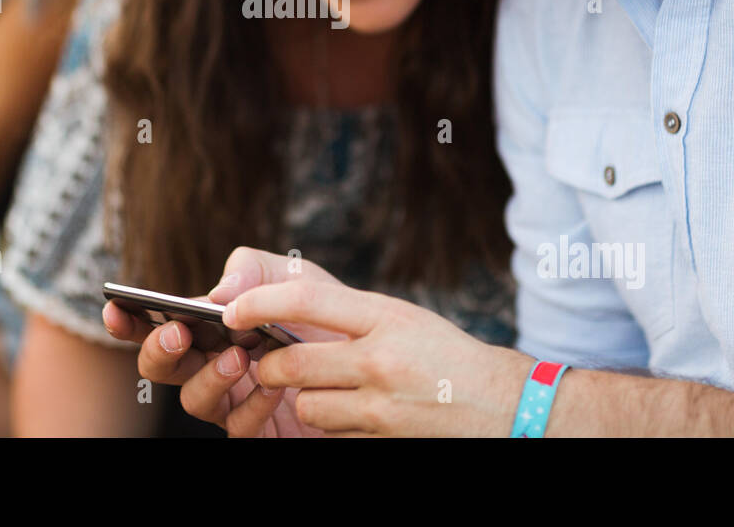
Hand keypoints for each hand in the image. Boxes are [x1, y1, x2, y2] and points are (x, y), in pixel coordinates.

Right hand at [103, 247, 345, 436]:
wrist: (377, 357)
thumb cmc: (325, 314)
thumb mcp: (295, 277)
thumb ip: (254, 271)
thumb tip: (215, 296)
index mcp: (211, 329)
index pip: (158, 326)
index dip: (129, 321)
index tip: (116, 308)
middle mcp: (214, 367)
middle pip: (163, 369)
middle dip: (159, 352)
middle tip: (178, 335)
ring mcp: (236, 403)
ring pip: (196, 403)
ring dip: (211, 378)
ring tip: (240, 356)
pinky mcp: (262, 433)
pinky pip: (240, 431)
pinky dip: (251, 406)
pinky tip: (273, 386)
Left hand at [223, 275, 532, 436]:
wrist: (502, 404)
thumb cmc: (444, 353)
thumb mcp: (402, 318)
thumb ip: (349, 315)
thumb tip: (282, 311)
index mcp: (384, 315)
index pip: (306, 298)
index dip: (259, 302)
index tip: (231, 310)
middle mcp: (380, 356)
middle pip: (291, 362)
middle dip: (268, 367)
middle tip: (267, 363)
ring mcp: (381, 402)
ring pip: (305, 405)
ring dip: (301, 400)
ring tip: (325, 390)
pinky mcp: (382, 434)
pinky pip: (329, 430)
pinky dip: (329, 423)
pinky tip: (351, 413)